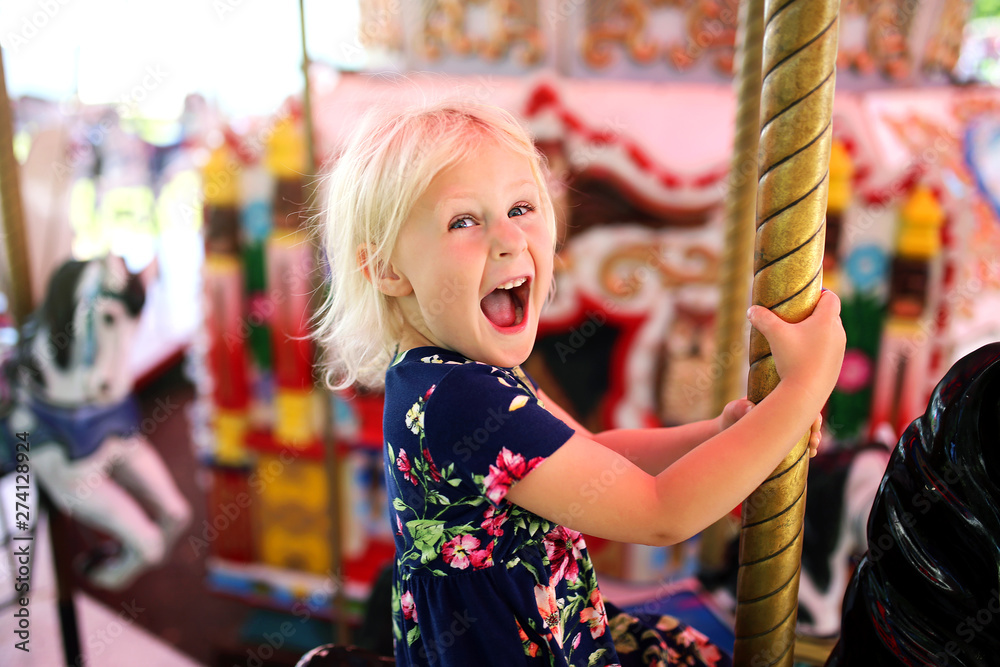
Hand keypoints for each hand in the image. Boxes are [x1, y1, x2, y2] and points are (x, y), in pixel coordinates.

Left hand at [719, 398, 823, 456]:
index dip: (811, 410)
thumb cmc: (732, 416)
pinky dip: (808, 448)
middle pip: (808, 416)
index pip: (800, 400)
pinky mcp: (786, 439)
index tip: (813, 422)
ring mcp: (787, 425)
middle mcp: (786, 410)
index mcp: (778, 397)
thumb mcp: (733, 409)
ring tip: (814, 448)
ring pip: (808, 430)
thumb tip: (750, 407)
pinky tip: (811, 454)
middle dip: (816, 427)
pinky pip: (801, 443)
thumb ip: (740, 407)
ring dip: (815, 439)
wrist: (727, 431)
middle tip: (814, 439)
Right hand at [747, 290, 845, 407]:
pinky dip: (818, 348)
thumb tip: (751, 310)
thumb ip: (763, 319)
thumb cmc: (793, 360)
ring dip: (817, 332)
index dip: (820, 293)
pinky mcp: (837, 367)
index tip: (805, 297)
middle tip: (795, 317)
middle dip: (815, 313)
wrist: (805, 394)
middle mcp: (838, 333)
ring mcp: (839, 351)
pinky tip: (802, 357)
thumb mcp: (774, 334)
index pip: (831, 297)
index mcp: (827, 320)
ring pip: (831, 333)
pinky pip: (829, 350)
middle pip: (831, 314)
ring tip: (797, 338)